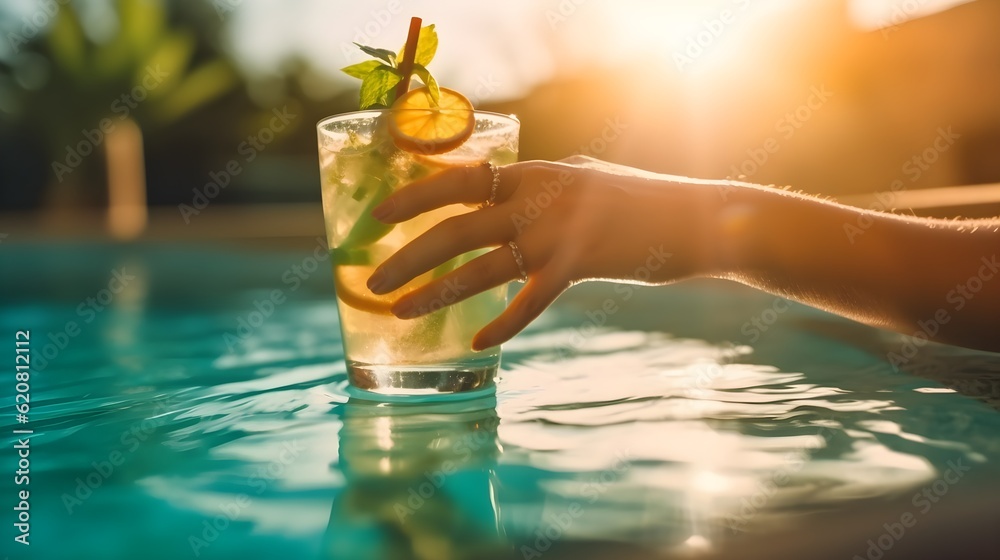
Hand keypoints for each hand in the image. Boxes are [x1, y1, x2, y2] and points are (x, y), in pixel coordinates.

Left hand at [366, 155, 718, 349]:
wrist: (701, 218)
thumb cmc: (640, 203)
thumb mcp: (583, 180)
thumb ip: (542, 187)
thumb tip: (504, 193)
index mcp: (533, 172)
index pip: (457, 180)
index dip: (411, 198)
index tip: (375, 216)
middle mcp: (537, 196)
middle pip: (454, 227)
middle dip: (406, 254)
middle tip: (370, 279)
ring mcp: (557, 231)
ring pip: (479, 266)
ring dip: (433, 292)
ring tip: (398, 311)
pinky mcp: (581, 265)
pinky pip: (530, 301)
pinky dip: (503, 323)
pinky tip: (478, 342)